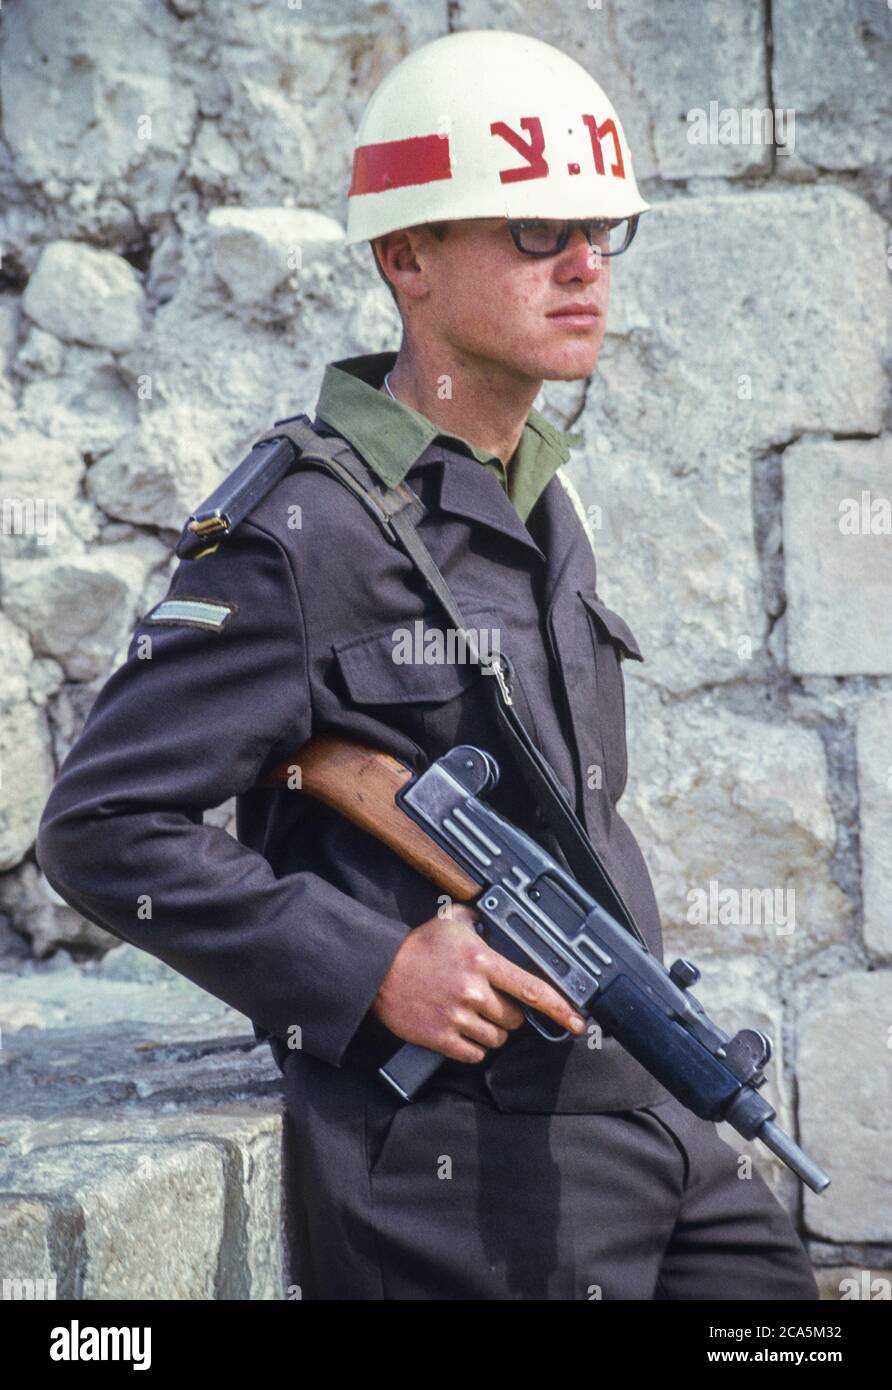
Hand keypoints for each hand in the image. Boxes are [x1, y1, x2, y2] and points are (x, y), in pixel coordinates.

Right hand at [370, 903, 587, 1063]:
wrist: (377, 971)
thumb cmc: (416, 946)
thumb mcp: (452, 921)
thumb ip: (481, 920)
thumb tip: (499, 917)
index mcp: (482, 961)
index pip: (531, 988)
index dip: (560, 1008)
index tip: (576, 1021)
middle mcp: (474, 991)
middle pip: (516, 1019)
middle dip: (510, 1013)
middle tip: (491, 1002)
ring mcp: (457, 1017)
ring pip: (497, 1038)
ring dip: (492, 1031)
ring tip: (472, 1015)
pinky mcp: (441, 1038)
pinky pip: (474, 1053)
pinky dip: (473, 1046)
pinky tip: (461, 1030)